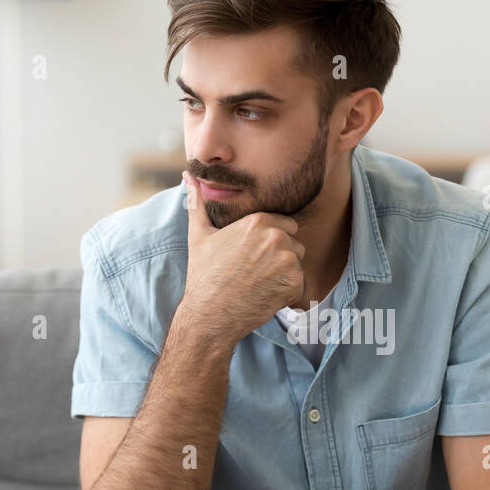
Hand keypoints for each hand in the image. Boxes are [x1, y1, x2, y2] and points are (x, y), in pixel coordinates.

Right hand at [179, 171, 307, 347]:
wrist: (209, 315)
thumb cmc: (203, 274)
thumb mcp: (199, 234)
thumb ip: (197, 201)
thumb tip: (188, 175)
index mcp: (258, 221)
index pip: (285, 224)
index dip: (271, 241)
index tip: (253, 255)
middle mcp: (276, 237)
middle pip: (294, 243)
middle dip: (280, 256)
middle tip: (254, 272)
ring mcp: (288, 261)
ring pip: (298, 264)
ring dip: (284, 274)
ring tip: (258, 284)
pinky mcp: (294, 284)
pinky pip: (300, 285)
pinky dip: (287, 293)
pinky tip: (265, 296)